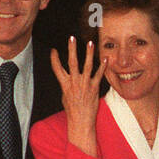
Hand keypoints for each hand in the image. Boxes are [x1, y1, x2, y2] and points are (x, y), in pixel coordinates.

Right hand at [50, 37, 106, 155]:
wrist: (81, 121)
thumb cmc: (72, 110)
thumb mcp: (65, 96)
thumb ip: (67, 85)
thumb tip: (68, 78)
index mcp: (64, 84)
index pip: (57, 68)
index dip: (54, 58)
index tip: (53, 50)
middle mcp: (74, 82)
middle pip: (72, 62)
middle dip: (71, 49)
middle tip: (71, 38)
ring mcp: (85, 84)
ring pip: (87, 65)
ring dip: (89, 53)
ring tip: (90, 43)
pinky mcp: (94, 87)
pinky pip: (99, 74)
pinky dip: (102, 66)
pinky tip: (105, 58)